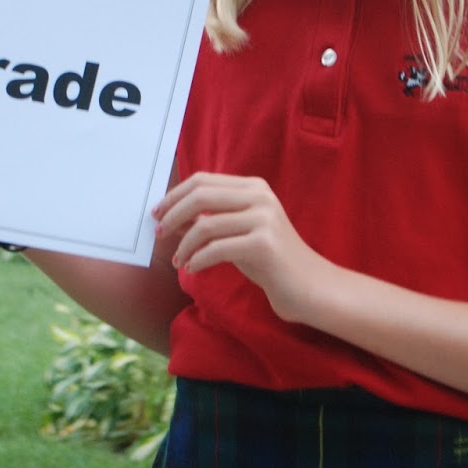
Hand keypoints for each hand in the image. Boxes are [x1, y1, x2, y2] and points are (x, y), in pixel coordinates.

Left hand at [152, 173, 323, 323]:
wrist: (310, 287)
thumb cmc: (271, 262)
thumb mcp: (238, 234)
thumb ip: (212, 220)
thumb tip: (173, 215)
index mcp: (254, 187)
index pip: (203, 180)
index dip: (175, 195)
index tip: (157, 213)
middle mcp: (260, 197)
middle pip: (201, 194)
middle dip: (173, 214)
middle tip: (158, 233)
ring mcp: (264, 219)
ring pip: (205, 224)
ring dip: (183, 245)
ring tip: (178, 260)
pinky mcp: (263, 244)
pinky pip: (216, 249)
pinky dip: (197, 260)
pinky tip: (193, 269)